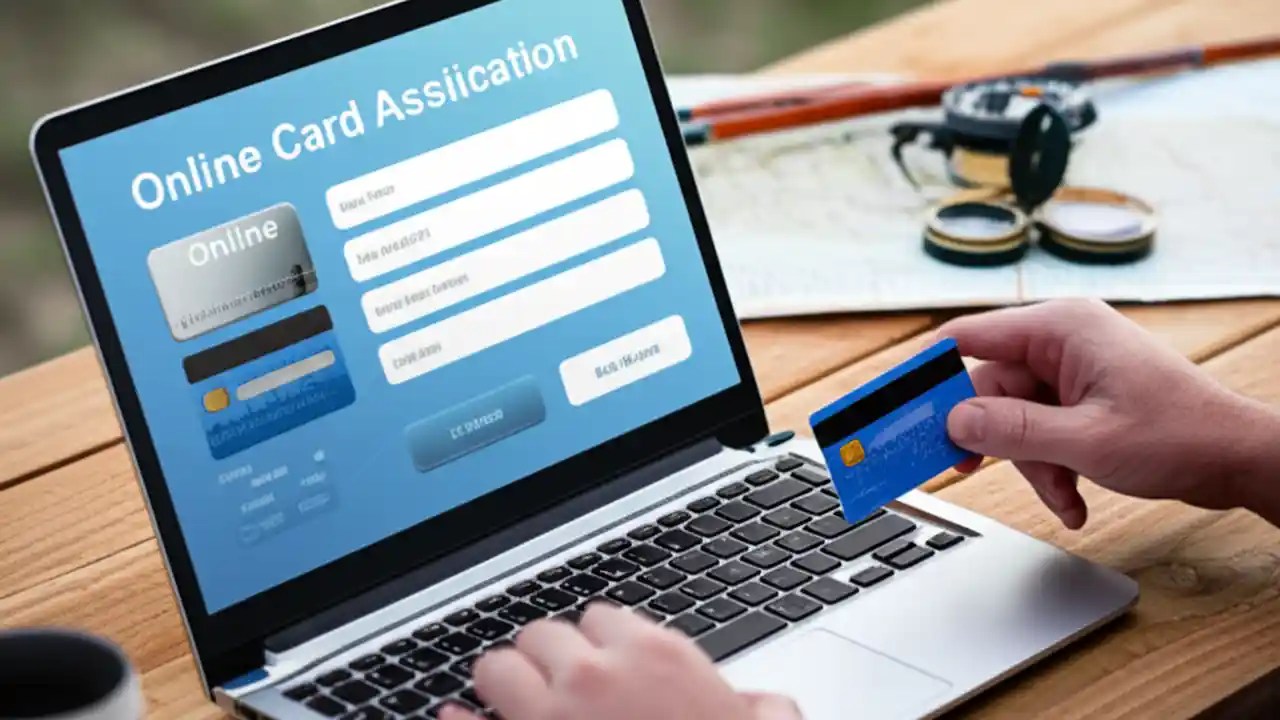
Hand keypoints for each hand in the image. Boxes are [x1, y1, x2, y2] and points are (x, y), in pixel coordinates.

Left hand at [439, 604, 801, 719]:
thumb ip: (764, 709)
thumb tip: (762, 706)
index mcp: (657, 659)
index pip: (599, 619)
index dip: (597, 649)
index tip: (600, 672)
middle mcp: (597, 677)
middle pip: (543, 635)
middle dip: (547, 662)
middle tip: (558, 694)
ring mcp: (549, 716)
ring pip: (497, 667)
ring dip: (504, 686)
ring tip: (513, 708)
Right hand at [939, 299, 1279, 528]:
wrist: (1240, 460)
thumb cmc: (1182, 434)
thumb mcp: (1085, 440)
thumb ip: (1012, 430)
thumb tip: (954, 421)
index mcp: (1061, 328)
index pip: (968, 337)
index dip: (927, 371)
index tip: (894, 402)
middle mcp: (1063, 341)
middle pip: (990, 388)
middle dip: (995, 440)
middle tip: (968, 470)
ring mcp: (1074, 371)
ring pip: (1016, 418)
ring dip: (1032, 464)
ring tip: (1064, 495)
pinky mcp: (1083, 399)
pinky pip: (1042, 430)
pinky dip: (1052, 466)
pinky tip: (1074, 498)